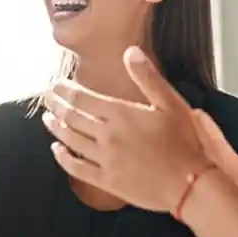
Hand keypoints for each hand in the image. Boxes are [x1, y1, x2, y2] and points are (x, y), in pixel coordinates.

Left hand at [42, 46, 210, 213]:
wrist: (191, 185)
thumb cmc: (184, 142)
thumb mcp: (171, 103)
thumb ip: (147, 77)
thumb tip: (130, 51)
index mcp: (121, 114)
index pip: (81, 97)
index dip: (64, 89)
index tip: (55, 84)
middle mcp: (107, 135)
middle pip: (71, 117)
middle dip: (55, 105)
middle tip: (46, 97)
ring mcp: (104, 160)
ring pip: (70, 140)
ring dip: (55, 127)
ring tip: (47, 118)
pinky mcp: (106, 181)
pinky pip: (76, 168)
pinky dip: (62, 158)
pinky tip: (56, 151)